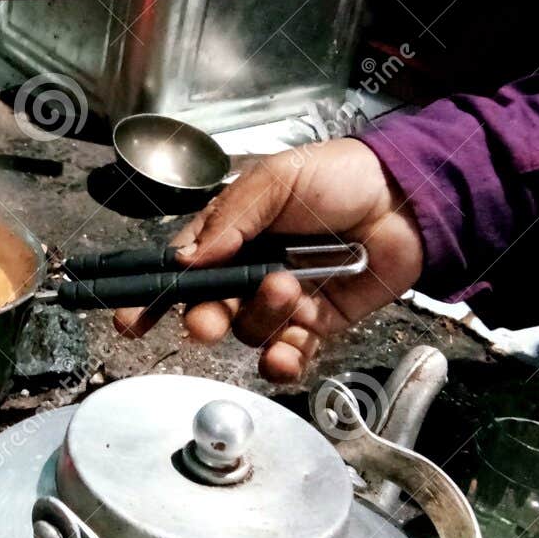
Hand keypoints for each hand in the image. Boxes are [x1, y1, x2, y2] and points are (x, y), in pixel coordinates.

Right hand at [114, 139, 422, 382]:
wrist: (408, 197)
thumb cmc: (340, 176)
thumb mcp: (275, 181)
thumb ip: (231, 220)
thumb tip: (188, 258)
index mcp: (231, 233)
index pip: (182, 267)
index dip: (154, 294)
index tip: (130, 319)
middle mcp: (249, 270)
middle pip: (210, 308)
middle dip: (202, 318)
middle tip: (206, 321)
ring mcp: (283, 301)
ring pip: (249, 330)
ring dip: (260, 318)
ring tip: (288, 287)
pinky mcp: (319, 324)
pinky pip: (290, 353)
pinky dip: (283, 361)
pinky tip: (285, 355)